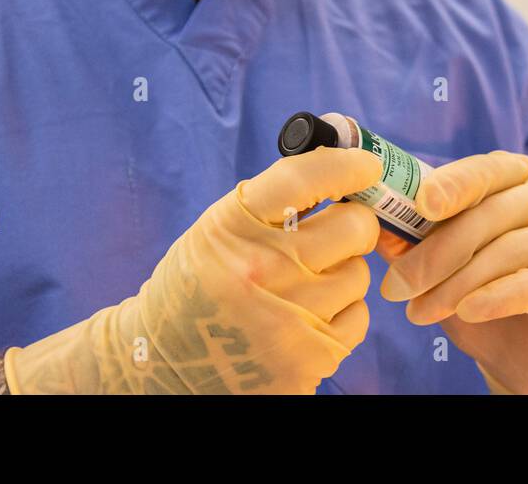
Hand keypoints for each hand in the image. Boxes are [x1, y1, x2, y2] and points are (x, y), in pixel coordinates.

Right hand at [5, 147, 381, 393]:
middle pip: (353, 228)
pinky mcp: (308, 360)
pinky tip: (309, 316)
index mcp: (235, 228)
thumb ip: (269, 205)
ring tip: (306, 284)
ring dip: (343, 274)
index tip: (366, 165)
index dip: (346, 166)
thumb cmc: (196, 287)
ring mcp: (289, 319)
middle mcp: (263, 271)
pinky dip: (342, 314)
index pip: (304, 179)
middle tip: (339, 231)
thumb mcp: (215, 232)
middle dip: (354, 225)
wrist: (161, 363)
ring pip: (358, 274)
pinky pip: (357, 318)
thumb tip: (338, 174)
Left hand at [377, 151, 527, 393]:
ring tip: (419, 312)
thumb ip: (416, 242)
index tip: (420, 204)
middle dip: (436, 253)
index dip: (453, 184)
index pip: (486, 170)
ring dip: (457, 283)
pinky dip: (498, 297)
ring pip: (510, 251)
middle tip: (396, 286)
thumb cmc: (488, 301)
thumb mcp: (445, 269)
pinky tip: (467, 313)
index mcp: (522, 177)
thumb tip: (378, 225)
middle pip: (491, 215)